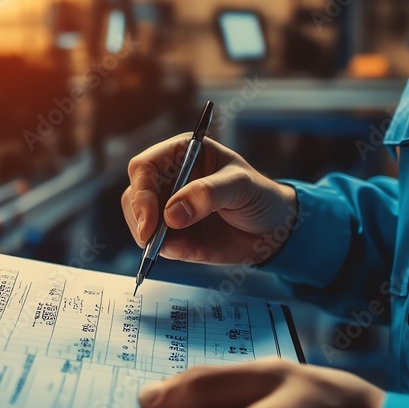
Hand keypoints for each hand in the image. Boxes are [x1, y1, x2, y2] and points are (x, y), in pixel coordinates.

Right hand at [121, 134, 298, 264]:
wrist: (274, 229)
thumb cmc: (259, 195)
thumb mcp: (241, 186)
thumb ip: (208, 194)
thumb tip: (172, 214)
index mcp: (181, 155)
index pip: (144, 167)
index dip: (140, 192)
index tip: (150, 219)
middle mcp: (169, 181)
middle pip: (134, 197)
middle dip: (140, 219)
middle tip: (152, 240)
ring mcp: (169, 210)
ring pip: (140, 224)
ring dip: (152, 239)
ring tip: (182, 246)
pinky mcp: (175, 236)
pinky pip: (159, 246)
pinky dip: (169, 252)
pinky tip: (191, 250)